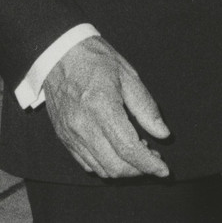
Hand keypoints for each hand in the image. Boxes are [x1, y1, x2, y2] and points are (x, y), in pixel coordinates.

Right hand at [42, 36, 171, 178]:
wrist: (58, 53)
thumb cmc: (95, 59)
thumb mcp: (127, 75)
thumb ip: (145, 107)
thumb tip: (162, 133)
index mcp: (102, 107)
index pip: (128, 148)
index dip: (149, 164)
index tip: (163, 169)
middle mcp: (83, 126)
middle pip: (115, 166)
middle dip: (138, 170)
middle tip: (152, 156)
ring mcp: (70, 134)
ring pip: (101, 169)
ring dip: (123, 170)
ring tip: (136, 152)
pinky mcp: (63, 137)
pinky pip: (86, 164)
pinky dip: (105, 165)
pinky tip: (116, 152)